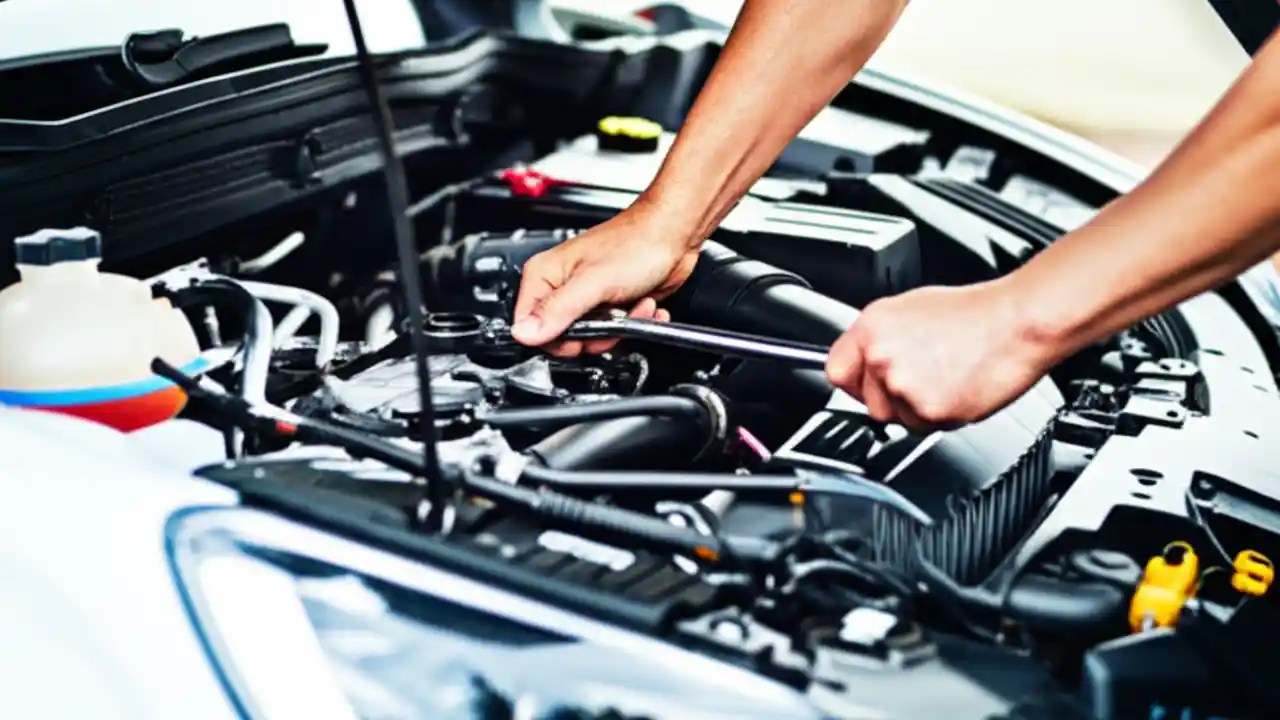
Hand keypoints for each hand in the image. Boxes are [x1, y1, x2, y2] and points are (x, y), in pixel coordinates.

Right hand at [511, 202, 699, 355]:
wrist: (672, 235)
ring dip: (619, 328)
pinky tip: (642, 306)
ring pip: (591, 337)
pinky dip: (633, 324)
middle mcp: (561, 287)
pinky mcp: (609, 304)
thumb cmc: (637, 243)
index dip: (556, 340)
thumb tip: (525, 333)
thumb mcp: (594, 282)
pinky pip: (612, 331)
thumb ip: (559, 310)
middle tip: (611, 317)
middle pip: (563, 337)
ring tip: (631, 305)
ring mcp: (585, 296)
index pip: (530, 328)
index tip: (581, 335)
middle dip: (595, 334)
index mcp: (544, 275)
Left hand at [825, 281, 1058, 431]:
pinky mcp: (928, 410)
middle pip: (867, 402)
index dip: (855, 382)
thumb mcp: (911, 311)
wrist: (1018, 323)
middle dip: (892, 399)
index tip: (868, 386)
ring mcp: (903, 385)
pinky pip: (922, 427)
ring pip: (895, 418)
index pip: (835, 370)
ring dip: (916, 409)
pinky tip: (958, 389)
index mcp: (872, 326)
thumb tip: (864, 361)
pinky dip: (940, 417)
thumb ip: (880, 339)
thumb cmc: (976, 314)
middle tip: (925, 378)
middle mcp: (881, 355)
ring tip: (945, 379)